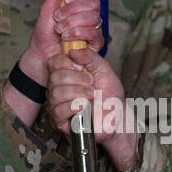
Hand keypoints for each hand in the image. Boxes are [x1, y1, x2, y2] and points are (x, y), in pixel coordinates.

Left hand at [19, 0, 103, 87]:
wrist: (41, 54)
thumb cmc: (45, 33)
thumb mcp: (47, 7)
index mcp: (81, 3)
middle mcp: (90, 14)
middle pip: (94, 3)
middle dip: (72, 10)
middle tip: (58, 18)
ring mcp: (94, 29)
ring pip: (93, 17)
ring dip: (72, 23)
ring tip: (60, 30)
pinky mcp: (95, 44)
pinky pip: (94, 33)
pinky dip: (77, 33)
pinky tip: (66, 38)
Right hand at [46, 48, 137, 171]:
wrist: (117, 117)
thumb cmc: (110, 95)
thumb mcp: (103, 70)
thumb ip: (90, 57)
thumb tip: (73, 51)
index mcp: (65, 74)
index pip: (54, 62)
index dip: (68, 62)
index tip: (83, 68)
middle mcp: (57, 88)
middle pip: (55, 76)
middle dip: (78, 79)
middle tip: (91, 84)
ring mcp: (56, 104)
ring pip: (57, 93)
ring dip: (79, 93)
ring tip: (91, 96)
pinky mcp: (59, 121)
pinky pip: (59, 110)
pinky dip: (76, 107)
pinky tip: (85, 108)